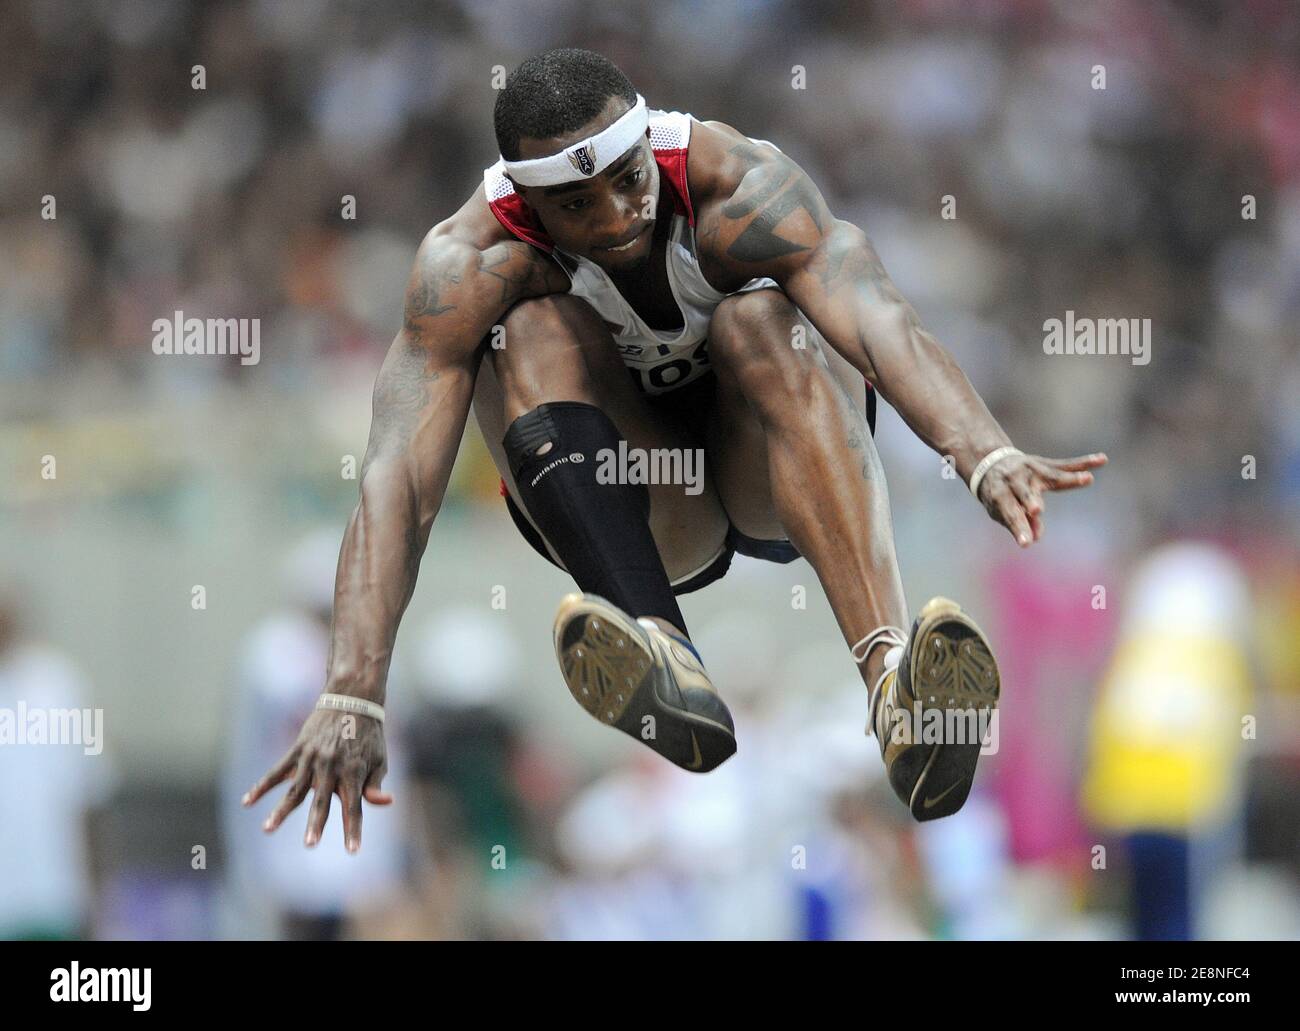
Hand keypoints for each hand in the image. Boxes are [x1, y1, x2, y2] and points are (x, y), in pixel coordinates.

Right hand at [242, 705, 391, 852]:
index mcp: (353, 772)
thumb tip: (385, 802)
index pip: (354, 807)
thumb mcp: (379, 759)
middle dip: (316, 823)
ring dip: (281, 810)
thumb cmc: (369, 735)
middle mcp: (331, 766)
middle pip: (322, 801)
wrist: (353, 698)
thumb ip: (375, 784)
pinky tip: (248, 801)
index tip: (353, 850)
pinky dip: (262, 786)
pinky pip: (277, 770)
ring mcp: (312, 757)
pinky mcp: (298, 749)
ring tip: (268, 828)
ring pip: (294, 789)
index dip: (353, 830)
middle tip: (309, 844)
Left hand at [976, 452, 1106, 546]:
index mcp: (1000, 495)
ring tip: (1088, 479)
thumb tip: (1034, 537)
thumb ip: (1017, 523)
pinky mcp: (1044, 464)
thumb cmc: (998, 496)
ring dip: (1070, 479)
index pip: (1011, 515)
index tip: (1025, 543)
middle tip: (1036, 510)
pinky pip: (1066, 464)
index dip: (1019, 529)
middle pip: (1026, 493)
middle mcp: (1015, 480)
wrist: (991, 463)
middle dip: (1031, 501)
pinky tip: (1102, 460)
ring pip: (1052, 476)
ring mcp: (1031, 471)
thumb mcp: (1000, 511)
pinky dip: (1084, 462)